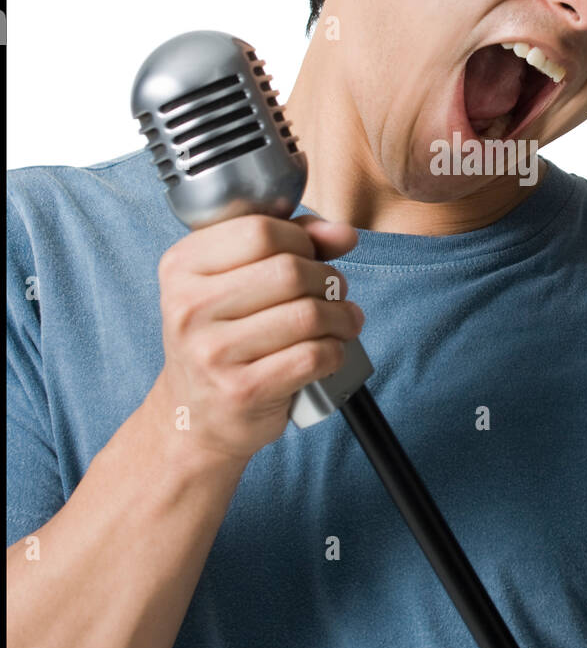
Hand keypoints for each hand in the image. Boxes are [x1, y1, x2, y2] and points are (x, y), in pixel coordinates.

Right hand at [147, 214, 363, 463]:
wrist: (195, 418)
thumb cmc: (223, 339)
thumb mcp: (236, 281)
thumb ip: (289, 243)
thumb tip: (343, 234)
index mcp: (181, 267)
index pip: (261, 230)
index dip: (301, 240)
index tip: (311, 256)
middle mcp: (189, 308)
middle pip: (290, 270)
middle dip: (328, 279)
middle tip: (334, 292)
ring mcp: (213, 352)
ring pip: (308, 313)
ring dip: (341, 316)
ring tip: (344, 321)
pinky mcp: (243, 390)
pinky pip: (314, 356)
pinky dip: (336, 351)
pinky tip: (331, 351)